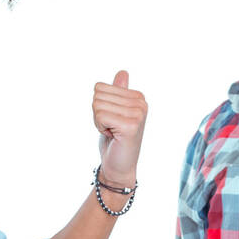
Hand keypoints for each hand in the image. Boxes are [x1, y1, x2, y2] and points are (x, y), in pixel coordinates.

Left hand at [93, 71, 147, 187]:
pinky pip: (100, 116)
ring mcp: (137, 114)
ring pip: (97, 105)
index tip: (111, 120)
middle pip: (97, 95)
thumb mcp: (115, 112)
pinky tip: (112, 136)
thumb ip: (119, 92)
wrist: (119, 166)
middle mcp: (141, 103)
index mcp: (138, 97)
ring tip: (112, 132)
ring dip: (99, 121)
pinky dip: (100, 128)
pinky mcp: (130, 125)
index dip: (99, 105)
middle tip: (111, 127)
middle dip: (98, 113)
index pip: (100, 87)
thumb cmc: (115, 139)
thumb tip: (123, 72)